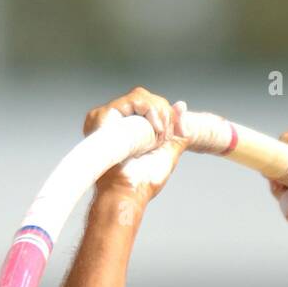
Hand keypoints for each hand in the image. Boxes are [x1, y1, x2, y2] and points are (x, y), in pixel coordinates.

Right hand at [83, 87, 191, 203]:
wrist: (129, 189)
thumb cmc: (145, 179)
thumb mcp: (168, 152)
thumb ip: (176, 132)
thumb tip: (181, 104)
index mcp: (133, 128)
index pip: (152, 107)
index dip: (168, 114)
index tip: (181, 130)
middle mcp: (121, 121)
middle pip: (146, 98)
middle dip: (165, 112)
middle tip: (166, 136)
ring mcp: (113, 117)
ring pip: (140, 97)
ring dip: (158, 112)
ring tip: (159, 135)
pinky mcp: (106, 114)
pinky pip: (133, 100)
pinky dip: (149, 109)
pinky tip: (155, 128)